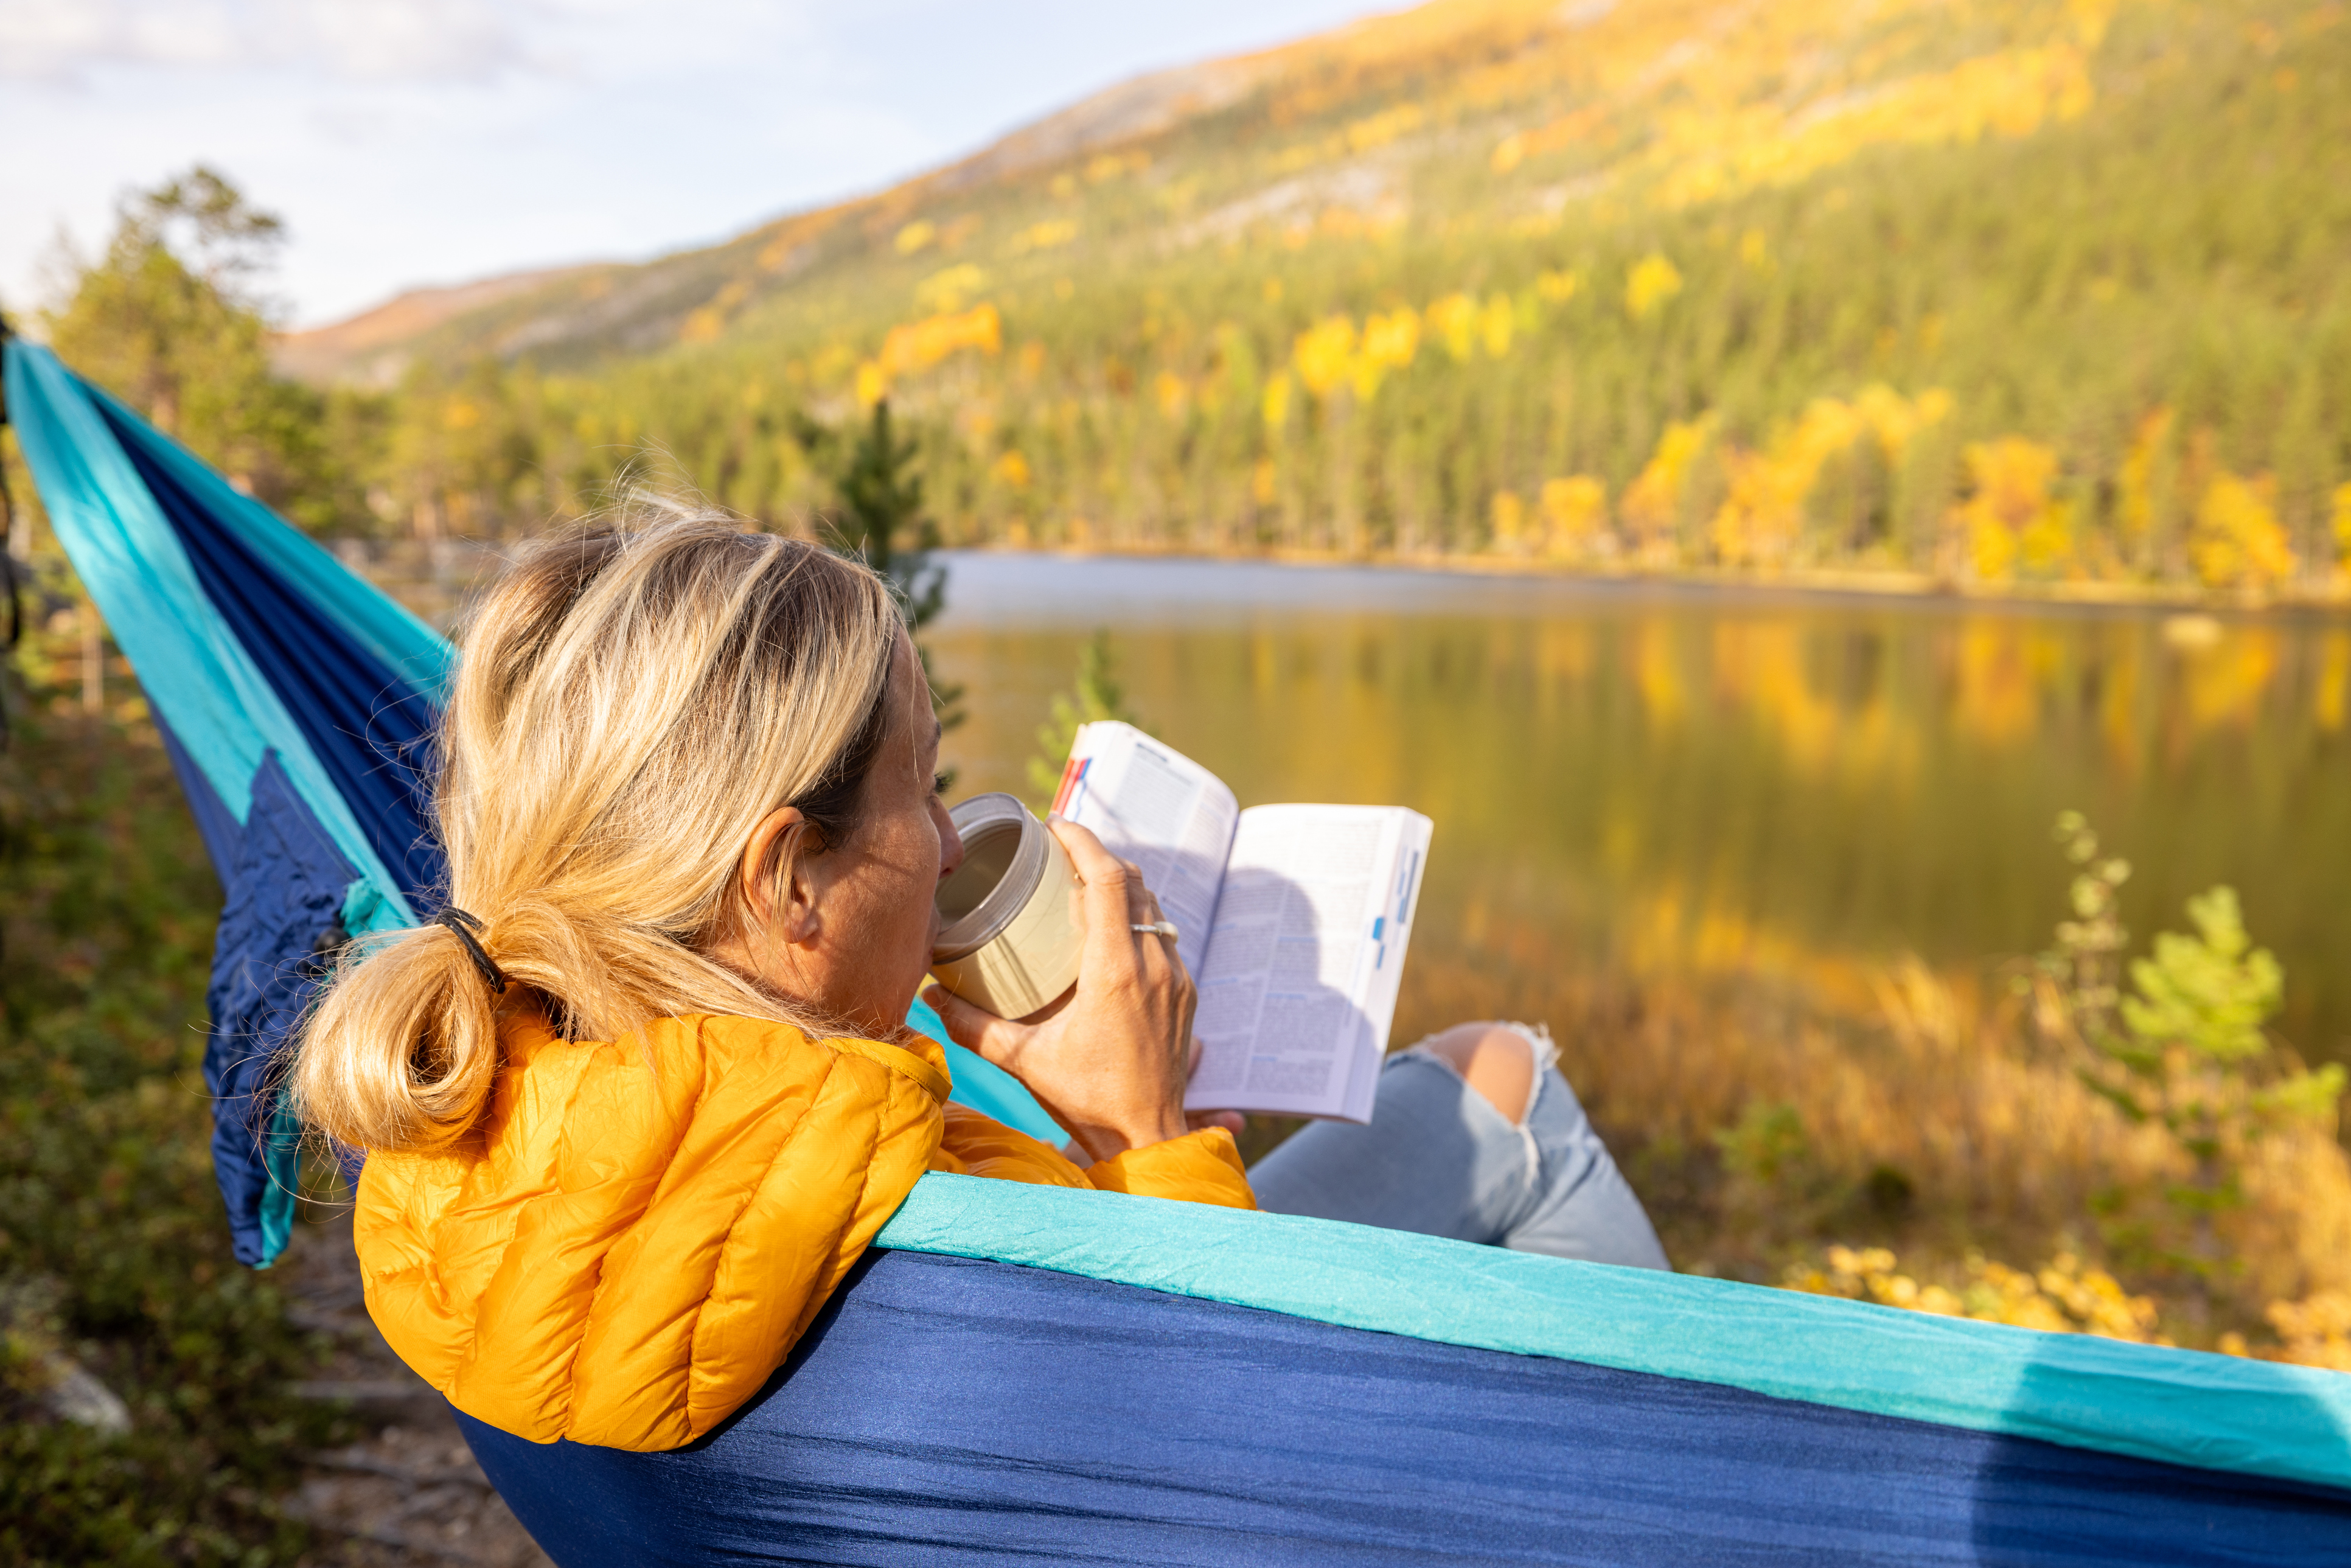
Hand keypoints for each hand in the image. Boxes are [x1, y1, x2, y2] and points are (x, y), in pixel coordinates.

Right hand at [925, 818, 1193, 1162]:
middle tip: (1061, 851)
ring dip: (1122, 886)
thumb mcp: (1023, 1061)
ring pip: (1154, 908)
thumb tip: (928, 996)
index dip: (1085, 842)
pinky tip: (1112, 930)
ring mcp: (1177, 979)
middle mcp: (1154, 966)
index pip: (1109, 879)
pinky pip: (1165, 938)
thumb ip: (973, 1027)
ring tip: (1084, 883)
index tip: (1056, 826)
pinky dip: (1138, 919)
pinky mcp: (1186, 995)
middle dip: (1099, 856)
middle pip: (1135, 883)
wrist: (1147, 1139)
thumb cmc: (1087, 1101)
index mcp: (1116, 971)